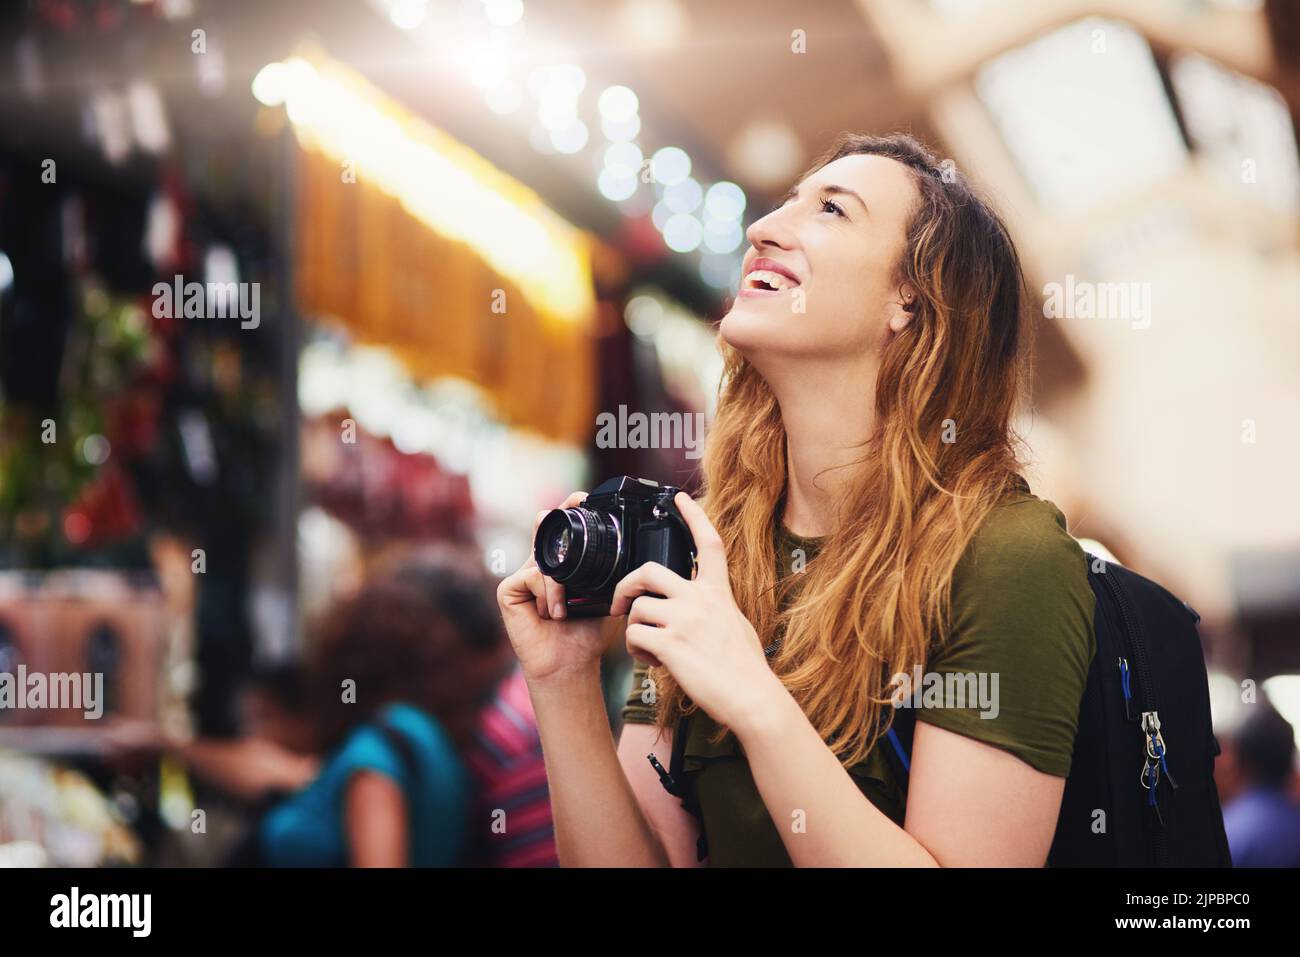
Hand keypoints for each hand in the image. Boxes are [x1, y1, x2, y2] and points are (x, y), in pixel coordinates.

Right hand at [497, 491, 617, 683]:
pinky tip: (555, 614)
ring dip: (561, 581)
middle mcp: (539, 565)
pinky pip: (533, 577)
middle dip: (557, 514)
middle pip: (543, 526)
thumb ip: (615, 574)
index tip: (586, 497)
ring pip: (543, 557)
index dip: (571, 509)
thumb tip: (639, 552)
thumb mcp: (609, 596)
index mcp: (562, 563)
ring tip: (568, 608)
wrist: (571, 663)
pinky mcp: (508, 591)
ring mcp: (522, 576)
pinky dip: (550, 595)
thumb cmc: (589, 632)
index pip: (564, 528)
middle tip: (573, 506)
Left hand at [610, 492, 783, 734]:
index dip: (693, 516)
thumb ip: (715, 609)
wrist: (752, 698)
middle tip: (620, 604)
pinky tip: (652, 661)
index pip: (708, 544)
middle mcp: (700, 600)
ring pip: (637, 609)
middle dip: (627, 585)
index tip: (679, 498)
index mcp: (718, 593)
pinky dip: (636, 650)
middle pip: (648, 570)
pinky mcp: (670, 644)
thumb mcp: (736, 625)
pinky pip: (635, 636)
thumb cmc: (746, 669)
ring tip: (648, 650)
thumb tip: (701, 609)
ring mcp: (684, 620)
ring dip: (633, 630)